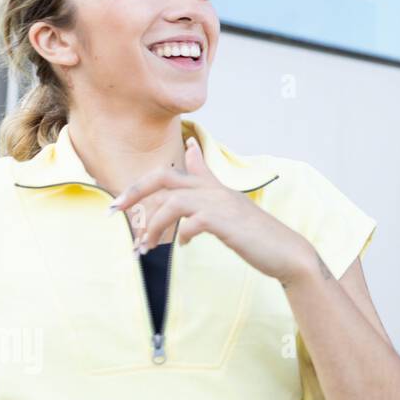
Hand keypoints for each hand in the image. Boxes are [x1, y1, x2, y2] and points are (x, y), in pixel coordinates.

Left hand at [110, 136, 312, 284]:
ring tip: (145, 247)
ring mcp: (220, 204)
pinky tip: (184, 244)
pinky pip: (191, 223)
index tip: (119, 203)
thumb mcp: (229, 205)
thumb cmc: (255, 233)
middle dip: (135, 194)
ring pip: (172, 203)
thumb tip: (194, 149)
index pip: (175, 171)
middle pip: (164, 179)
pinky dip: (181, 235)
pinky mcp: (224, 221)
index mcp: (214, 187)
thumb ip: (208, 179)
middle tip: (115, 213)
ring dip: (153, 225)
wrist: (285, 251)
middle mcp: (214, 190)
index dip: (143, 183)